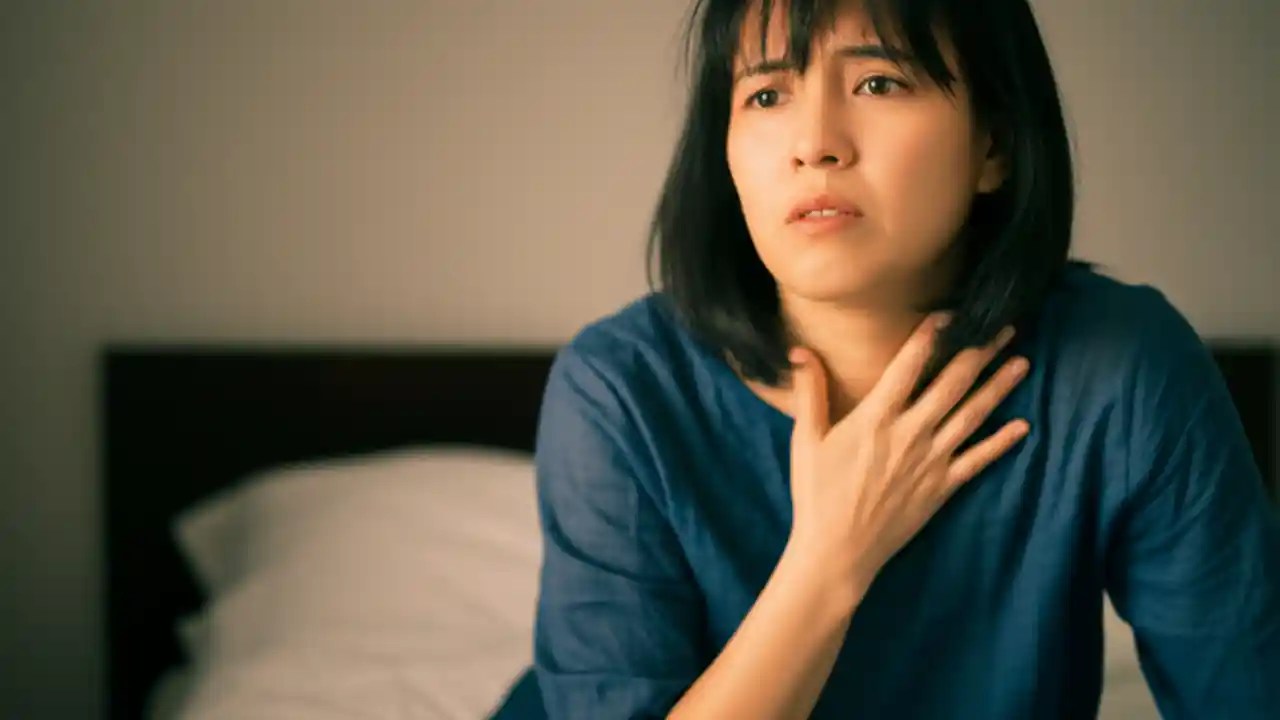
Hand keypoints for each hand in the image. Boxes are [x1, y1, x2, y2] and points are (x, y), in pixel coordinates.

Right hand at [787, 312, 1029, 587]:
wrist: (837, 552)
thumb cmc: (816, 494)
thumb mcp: (805, 440)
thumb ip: (809, 393)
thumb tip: (800, 351)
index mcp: (875, 418)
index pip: (909, 365)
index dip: (931, 336)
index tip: (950, 313)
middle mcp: (909, 434)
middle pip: (952, 384)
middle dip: (979, 352)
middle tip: (1003, 326)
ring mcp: (931, 461)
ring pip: (972, 415)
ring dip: (998, 387)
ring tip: (1021, 362)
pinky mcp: (942, 487)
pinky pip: (979, 460)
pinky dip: (1002, 443)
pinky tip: (1022, 426)